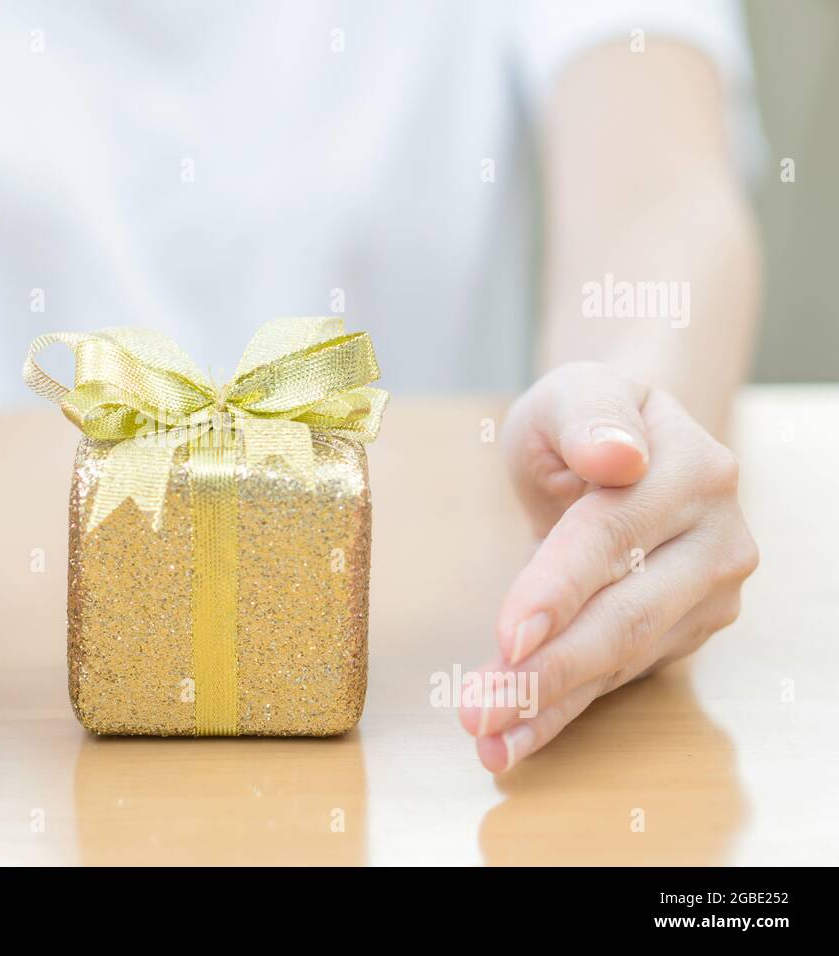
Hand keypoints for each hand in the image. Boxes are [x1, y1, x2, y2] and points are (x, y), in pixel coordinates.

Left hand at [460, 362, 757, 771]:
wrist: (626, 445)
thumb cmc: (585, 419)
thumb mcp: (574, 393)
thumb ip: (588, 416)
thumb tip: (617, 456)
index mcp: (689, 467)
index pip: (613, 536)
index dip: (559, 588)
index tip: (510, 636)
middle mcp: (715, 536)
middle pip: (623, 614)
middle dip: (547, 671)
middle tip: (479, 712)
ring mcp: (709, 591)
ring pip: (620, 659)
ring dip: (548, 706)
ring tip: (486, 741)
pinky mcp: (686, 631)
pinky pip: (616, 678)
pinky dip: (561, 713)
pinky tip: (511, 742)